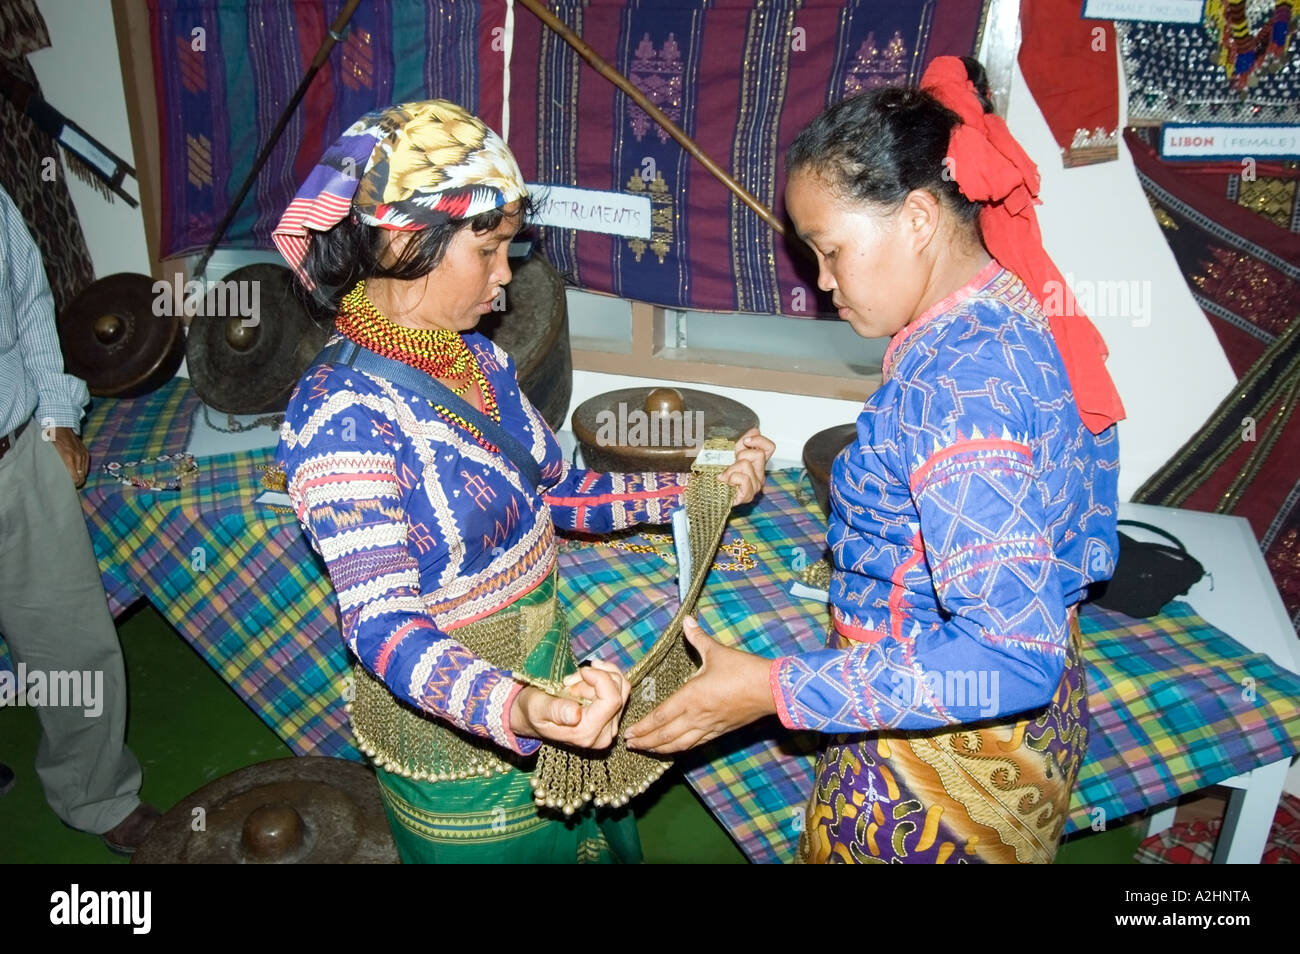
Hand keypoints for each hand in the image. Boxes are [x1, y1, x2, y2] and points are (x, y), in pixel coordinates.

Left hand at [50, 427, 88, 487]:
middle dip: (77, 482)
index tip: (67, 486)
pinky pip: (86, 466)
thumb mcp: (49, 452)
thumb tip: (54, 476)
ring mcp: (83, 454)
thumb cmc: (51, 439)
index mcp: (69, 457)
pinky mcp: (86, 452)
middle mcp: (78, 457)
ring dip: (80, 476)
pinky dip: (82, 470)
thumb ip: (54, 464)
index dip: (72, 484)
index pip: (76, 478)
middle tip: (69, 484)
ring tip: (73, 478)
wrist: (60, 427)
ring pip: (85, 472)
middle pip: (82, 477)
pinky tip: (76, 471)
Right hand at [511, 660, 630, 749]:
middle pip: (618, 691)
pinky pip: (621, 688)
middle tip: (571, 681)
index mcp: (586, 734)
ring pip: (622, 687)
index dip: (599, 678)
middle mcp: (604, 734)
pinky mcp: (613, 717)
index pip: (612, 699)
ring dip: (600, 676)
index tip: (580, 672)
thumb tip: (575, 715)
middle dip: (596, 677)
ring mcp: (611, 726)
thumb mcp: (538, 708)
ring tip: (576, 682)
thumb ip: (556, 711)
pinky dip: (605, 677)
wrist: (535, 715)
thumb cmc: (534, 710)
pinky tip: (587, 678)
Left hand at [623, 616, 774, 753]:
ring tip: (647, 750)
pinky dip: (682, 748)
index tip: (629, 733)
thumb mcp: (717, 651)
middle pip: (665, 735)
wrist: (772, 690)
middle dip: (645, 741)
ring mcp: (709, 726)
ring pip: (680, 743)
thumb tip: (686, 619)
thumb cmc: (743, 670)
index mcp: (691, 696)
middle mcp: (697, 715)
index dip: (643, 727)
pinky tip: (676, 749)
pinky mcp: (721, 731)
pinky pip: (696, 743)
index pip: (660, 716)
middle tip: (629, 745)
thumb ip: (698, 637)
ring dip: (660, 748)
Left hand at [718, 427, 774, 505]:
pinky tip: (725, 482)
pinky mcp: (748, 495)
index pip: (769, 447)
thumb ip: (743, 442)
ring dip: (731, 468)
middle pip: (759, 454)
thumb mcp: (729, 452)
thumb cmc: (715, 473)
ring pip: (747, 465)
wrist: (705, 491)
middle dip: (741, 454)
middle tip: (730, 463)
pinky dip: (731, 477)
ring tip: (724, 475)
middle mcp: (759, 474)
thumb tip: (754, 431)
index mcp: (756, 463)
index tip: (745, 441)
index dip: (759, 440)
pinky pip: (742, 478)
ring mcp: (755, 486)